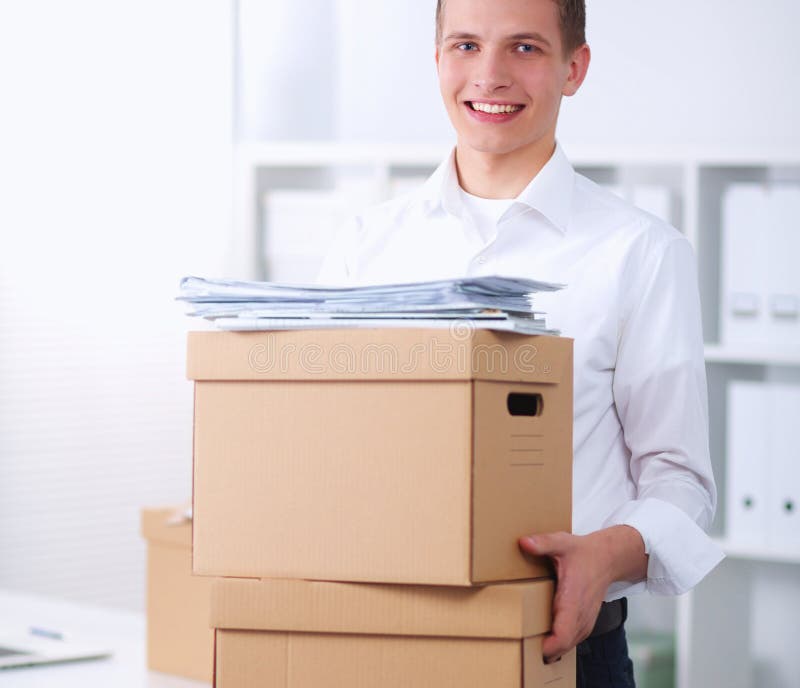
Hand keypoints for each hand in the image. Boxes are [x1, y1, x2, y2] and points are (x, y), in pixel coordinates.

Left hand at [518, 526, 646, 662]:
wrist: (608, 558)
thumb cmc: (582, 552)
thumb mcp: (562, 542)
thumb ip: (543, 543)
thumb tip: (523, 542)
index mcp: (573, 600)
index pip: (563, 634)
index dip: (549, 646)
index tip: (531, 646)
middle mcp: (580, 615)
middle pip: (563, 646)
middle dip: (544, 650)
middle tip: (521, 644)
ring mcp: (584, 621)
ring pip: (568, 646)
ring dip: (551, 648)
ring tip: (528, 641)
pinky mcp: (584, 623)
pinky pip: (571, 640)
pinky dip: (558, 643)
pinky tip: (543, 637)